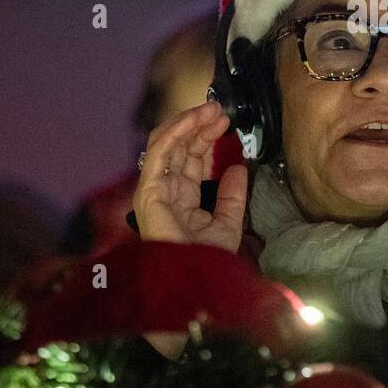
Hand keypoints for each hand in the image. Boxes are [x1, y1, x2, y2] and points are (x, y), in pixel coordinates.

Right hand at [133, 100, 247, 253]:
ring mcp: (155, 190)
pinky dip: (176, 132)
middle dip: (199, 125)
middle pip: (181, 147)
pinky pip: (160, 153)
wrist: (194, 279)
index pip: (193, 159)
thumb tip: (238, 168)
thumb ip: (232, 196)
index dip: (208, 138)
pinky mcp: (148, 191)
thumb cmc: (207, 260)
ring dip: (188, 122)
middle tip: (219, 109)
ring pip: (167, 143)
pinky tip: (193, 120)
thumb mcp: (228, 223)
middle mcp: (167, 190)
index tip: (226, 122)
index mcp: (183, 198)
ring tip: (210, 109)